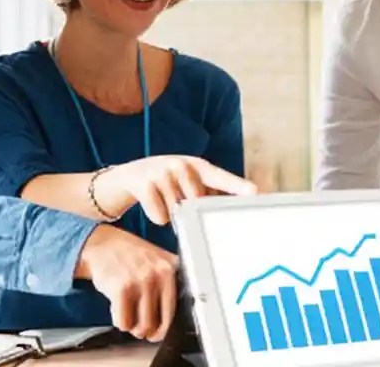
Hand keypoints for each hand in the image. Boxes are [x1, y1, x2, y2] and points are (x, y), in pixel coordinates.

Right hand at [75, 225, 179, 340]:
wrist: (103, 244)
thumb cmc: (130, 254)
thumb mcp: (158, 259)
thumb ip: (170, 280)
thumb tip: (175, 314)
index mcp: (170, 269)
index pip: (173, 311)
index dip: (164, 328)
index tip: (157, 332)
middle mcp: (158, 275)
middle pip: (158, 323)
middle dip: (146, 330)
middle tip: (138, 326)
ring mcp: (141, 282)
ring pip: (142, 327)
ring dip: (132, 327)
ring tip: (128, 313)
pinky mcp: (122, 289)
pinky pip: (124, 323)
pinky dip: (119, 321)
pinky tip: (117, 308)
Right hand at [96, 156, 257, 224]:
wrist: (124, 178)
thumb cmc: (163, 186)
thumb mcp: (185, 186)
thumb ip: (206, 196)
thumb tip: (228, 214)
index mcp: (196, 166)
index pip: (220, 177)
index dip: (237, 185)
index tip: (255, 193)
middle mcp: (180, 163)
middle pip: (196, 200)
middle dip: (191, 210)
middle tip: (179, 206)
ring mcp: (160, 170)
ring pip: (176, 208)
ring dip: (171, 215)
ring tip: (163, 203)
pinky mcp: (141, 181)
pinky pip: (159, 214)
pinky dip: (156, 217)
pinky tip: (151, 207)